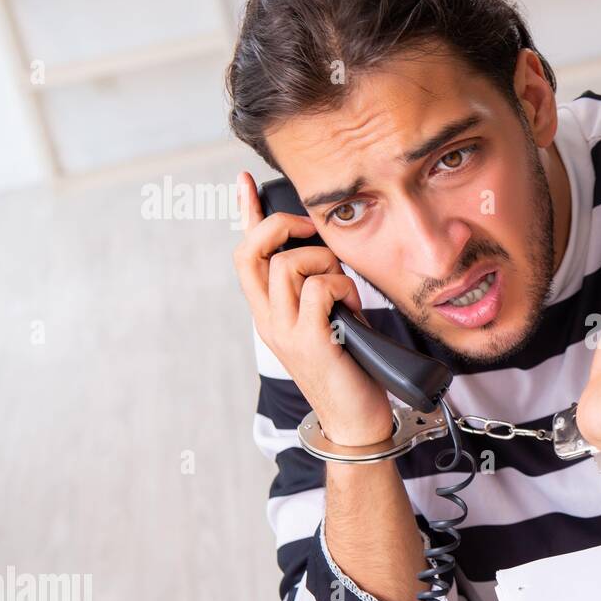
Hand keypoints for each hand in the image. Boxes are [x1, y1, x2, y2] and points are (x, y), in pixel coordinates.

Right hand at [232, 171, 393, 446]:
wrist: (355, 419)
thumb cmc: (349, 367)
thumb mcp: (329, 319)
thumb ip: (318, 289)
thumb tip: (327, 252)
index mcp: (269, 312)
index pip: (247, 254)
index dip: (245, 213)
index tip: (245, 181)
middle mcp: (268, 319)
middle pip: (252, 251)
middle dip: (282, 227)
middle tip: (312, 232)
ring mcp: (284, 331)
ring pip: (289, 265)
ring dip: (326, 266)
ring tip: (345, 293)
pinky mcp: (309, 341)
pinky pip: (318, 289)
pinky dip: (341, 289)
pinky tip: (351, 310)